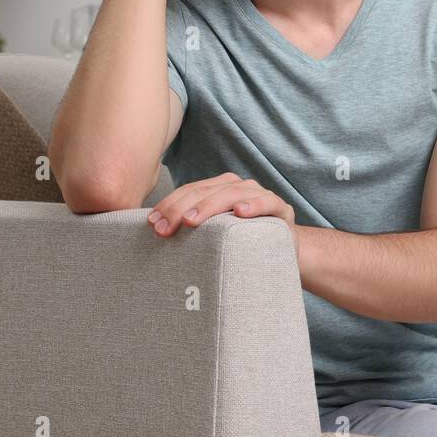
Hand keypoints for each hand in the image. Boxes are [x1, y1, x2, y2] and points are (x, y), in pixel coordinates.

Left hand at [146, 172, 294, 237]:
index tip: (152, 223)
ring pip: (232, 193)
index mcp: (219, 188)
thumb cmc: (241, 243)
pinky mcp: (281, 209)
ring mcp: (260, 195)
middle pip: (206, 191)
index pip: (190, 190)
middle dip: (181, 208)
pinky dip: (253, 205)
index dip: (170, 204)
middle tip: (165, 228)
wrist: (285, 250)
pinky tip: (240, 212)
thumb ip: (192, 227)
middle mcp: (238, 186)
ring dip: (210, 206)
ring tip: (192, 221)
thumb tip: (153, 233)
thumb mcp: (214, 233)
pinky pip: (267, 202)